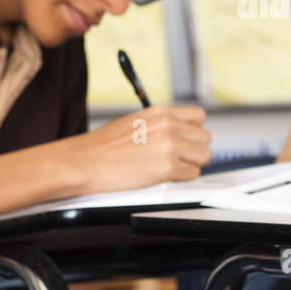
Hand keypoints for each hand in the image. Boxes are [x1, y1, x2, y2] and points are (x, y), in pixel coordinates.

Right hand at [70, 105, 211, 192]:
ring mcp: (170, 146)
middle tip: (178, 157)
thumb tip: (179, 132)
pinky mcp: (168, 167)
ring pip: (204, 156)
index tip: (186, 139)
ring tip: (172, 166)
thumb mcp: (135, 121)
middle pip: (205, 137)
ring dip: (191, 163)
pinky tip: (166, 175)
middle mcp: (169, 125)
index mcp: (161, 112)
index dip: (194, 130)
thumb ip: (161, 124)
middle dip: (194, 149)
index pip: (199, 116)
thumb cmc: (104, 146)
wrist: (85, 161)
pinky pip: (192, 173)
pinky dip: (182, 177)